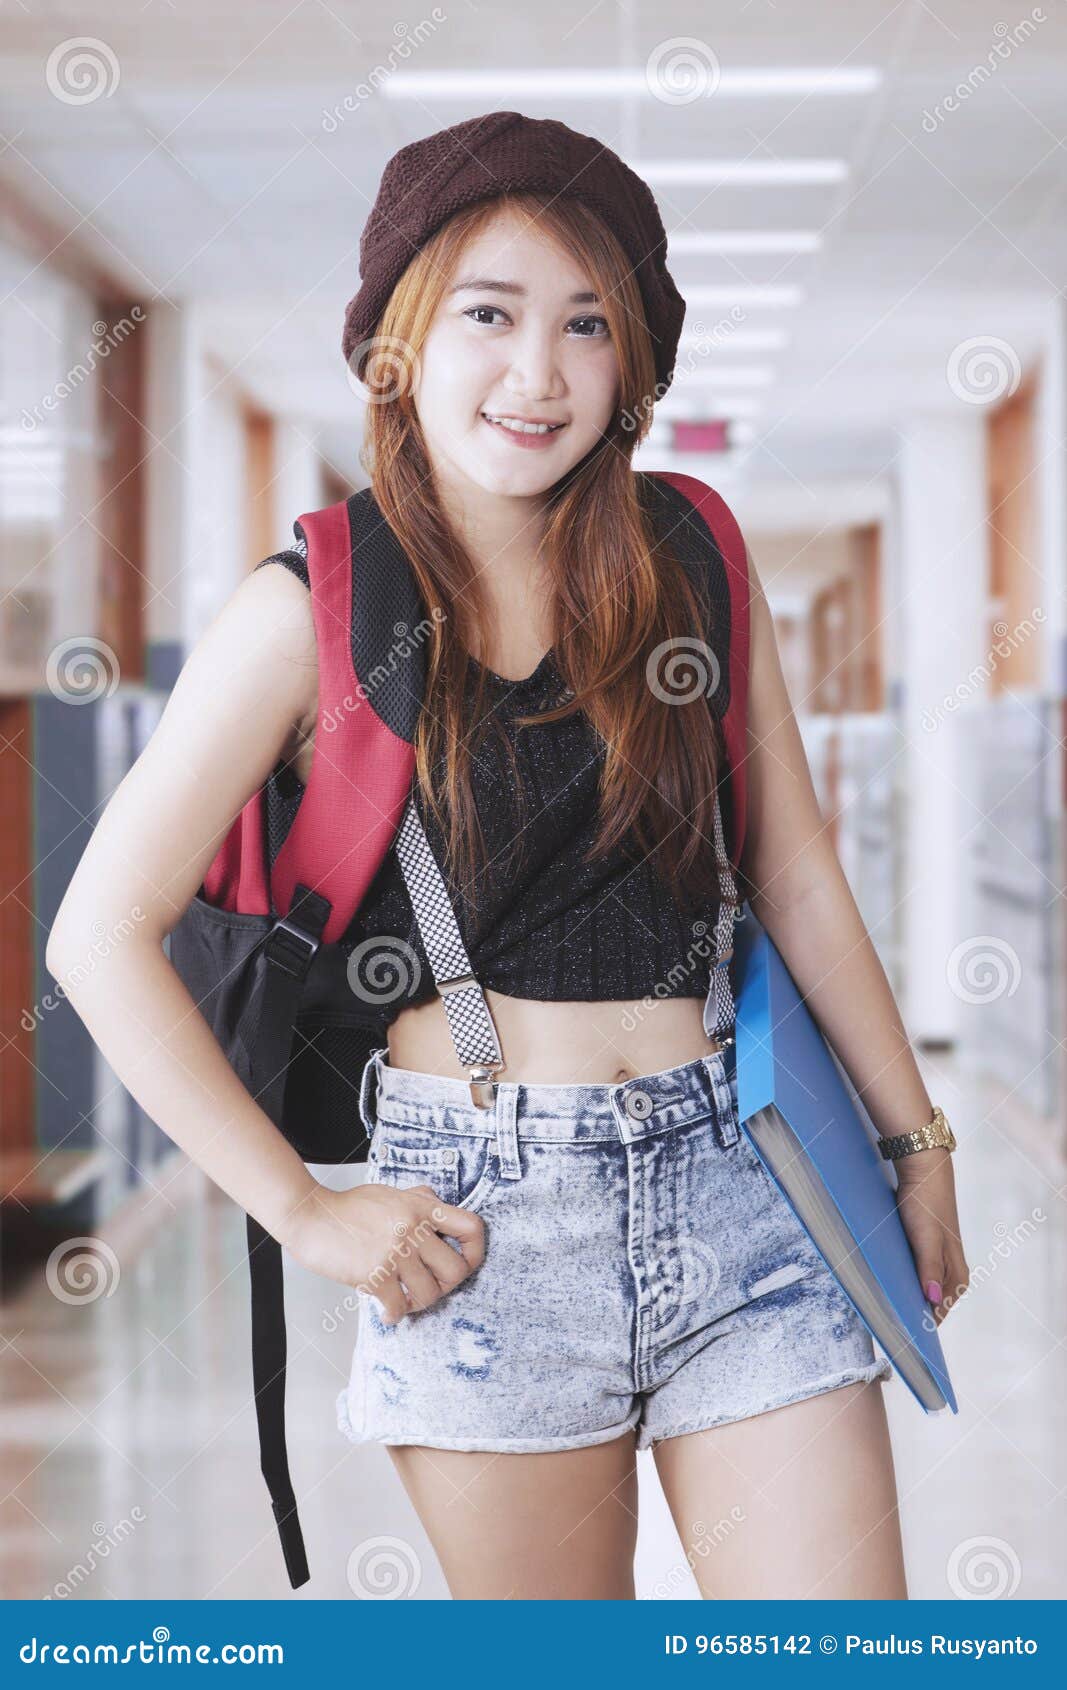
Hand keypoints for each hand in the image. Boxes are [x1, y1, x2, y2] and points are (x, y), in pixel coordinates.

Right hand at [282, 1181, 485, 1324]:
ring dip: (419, 1303)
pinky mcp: (374, 1274)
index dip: (476, 1251)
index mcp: (421, 1207)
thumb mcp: (390, 1192)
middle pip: (456, 1270)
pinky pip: (398, 1307)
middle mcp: (413, 1228)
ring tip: (406, 1299)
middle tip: (431, 1286)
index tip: (465, 1262)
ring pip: (430, 1293)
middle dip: (447, 1285)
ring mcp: (394, 1252)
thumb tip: (441, 1203)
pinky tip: (387, 1313)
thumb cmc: (348, 1207)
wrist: (310, 1216)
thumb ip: (419, 1198)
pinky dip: (394, 1315)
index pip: (471, 1228)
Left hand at [892, 1147, 969, 1324]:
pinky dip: (904, 1278)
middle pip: (932, 1302)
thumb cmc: (926, 1203)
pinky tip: (887, 1279)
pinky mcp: (925, 1243)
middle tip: (888, 1326)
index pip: (939, 1311)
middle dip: (913, 1314)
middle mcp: (950, 1267)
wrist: (922, 1167)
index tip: (902, 1339)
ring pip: (923, 1285)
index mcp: (955, 1272)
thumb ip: (929, 1269)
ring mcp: (938, 1255)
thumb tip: (933, 1302)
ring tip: (884, 1307)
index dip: (922, 1326)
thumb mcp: (926, 1238)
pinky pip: (916, 1269)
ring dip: (907, 1295)